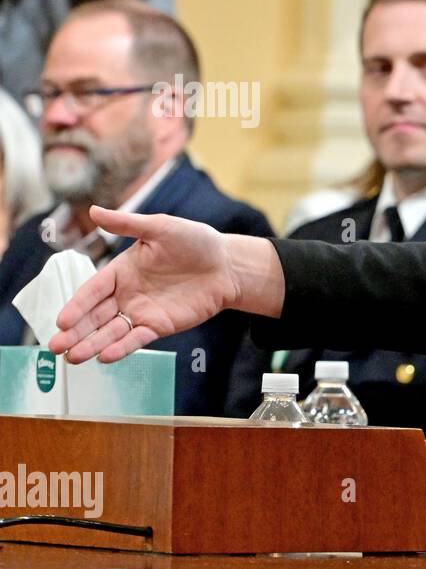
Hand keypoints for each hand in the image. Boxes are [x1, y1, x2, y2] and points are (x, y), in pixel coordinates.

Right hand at [49, 206, 248, 362]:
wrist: (227, 265)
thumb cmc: (194, 242)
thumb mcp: (160, 228)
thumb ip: (127, 224)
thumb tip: (94, 210)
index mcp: (121, 271)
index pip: (92, 290)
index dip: (76, 306)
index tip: (61, 321)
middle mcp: (127, 294)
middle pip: (95, 316)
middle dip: (75, 332)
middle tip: (54, 347)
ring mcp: (142, 312)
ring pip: (112, 331)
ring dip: (92, 344)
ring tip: (73, 358)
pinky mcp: (160, 325)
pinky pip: (138, 338)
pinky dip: (122, 348)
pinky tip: (105, 357)